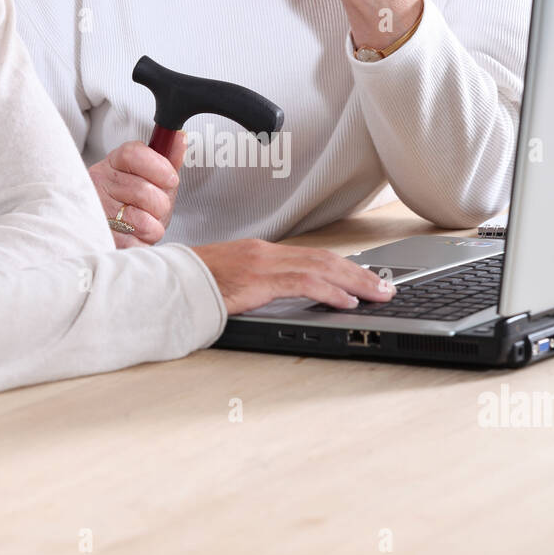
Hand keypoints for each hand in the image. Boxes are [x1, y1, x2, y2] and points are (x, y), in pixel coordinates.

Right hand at [89, 137, 186, 247]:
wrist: (115, 233)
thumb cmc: (135, 203)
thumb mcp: (153, 179)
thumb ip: (167, 159)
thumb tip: (179, 138)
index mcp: (113, 164)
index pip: (132, 154)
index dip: (157, 166)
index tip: (170, 179)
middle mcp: (100, 184)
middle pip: (143, 190)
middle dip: (161, 204)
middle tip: (155, 208)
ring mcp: (97, 211)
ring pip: (142, 220)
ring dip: (154, 226)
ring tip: (145, 223)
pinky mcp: (101, 237)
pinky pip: (136, 242)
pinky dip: (145, 242)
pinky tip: (137, 236)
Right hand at [192, 238, 395, 315]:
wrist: (167, 283)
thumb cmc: (192, 285)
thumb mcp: (231, 283)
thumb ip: (256, 286)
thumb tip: (279, 297)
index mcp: (262, 253)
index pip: (313, 257)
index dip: (344, 267)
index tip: (365, 278)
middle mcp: (267, 253)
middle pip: (325, 260)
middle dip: (359, 273)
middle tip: (386, 286)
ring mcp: (263, 264)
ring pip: (321, 269)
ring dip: (355, 282)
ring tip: (378, 293)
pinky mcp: (258, 279)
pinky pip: (303, 283)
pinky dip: (329, 291)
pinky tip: (346, 300)